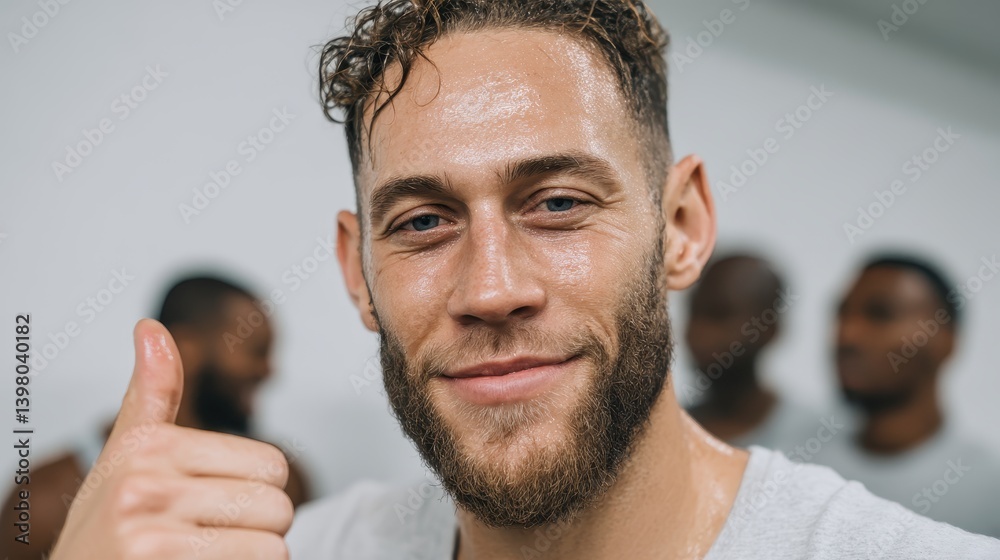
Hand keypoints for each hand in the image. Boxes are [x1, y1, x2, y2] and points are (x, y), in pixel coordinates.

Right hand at [49, 319, 292, 558]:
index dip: (257, 494)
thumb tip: (150, 327)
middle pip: (278, 505)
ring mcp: (149, 533)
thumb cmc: (108, 531)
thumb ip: (150, 396)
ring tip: (207, 559)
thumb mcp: (124, 461)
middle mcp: (144, 485)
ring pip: (273, 543)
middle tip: (213, 543)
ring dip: (253, 559)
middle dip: (260, 530)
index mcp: (150, 447)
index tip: (213, 509)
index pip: (273, 465)